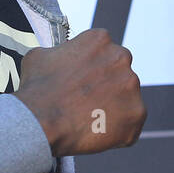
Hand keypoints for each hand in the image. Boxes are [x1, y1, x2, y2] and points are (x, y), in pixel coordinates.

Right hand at [14, 28, 145, 155]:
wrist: (40, 121)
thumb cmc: (36, 89)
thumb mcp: (39, 56)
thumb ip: (59, 51)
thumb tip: (59, 56)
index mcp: (100, 39)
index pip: (103, 53)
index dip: (91, 70)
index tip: (80, 83)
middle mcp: (122, 57)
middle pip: (119, 73)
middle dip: (106, 86)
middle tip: (86, 102)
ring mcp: (132, 86)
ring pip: (126, 99)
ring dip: (112, 108)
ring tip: (89, 119)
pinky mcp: (137, 114)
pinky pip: (131, 124)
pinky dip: (118, 131)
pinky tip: (97, 133)